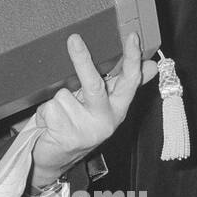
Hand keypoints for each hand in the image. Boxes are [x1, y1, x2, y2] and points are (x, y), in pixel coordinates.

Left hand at [29, 32, 156, 187]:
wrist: (55, 159)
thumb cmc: (78, 125)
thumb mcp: (102, 106)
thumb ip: (122, 85)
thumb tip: (152, 65)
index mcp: (116, 110)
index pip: (129, 82)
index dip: (132, 59)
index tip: (131, 36)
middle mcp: (105, 120)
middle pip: (94, 85)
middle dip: (82, 60)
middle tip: (74, 38)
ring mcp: (86, 129)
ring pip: (63, 95)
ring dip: (55, 102)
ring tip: (59, 116)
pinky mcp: (66, 136)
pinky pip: (49, 108)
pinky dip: (44, 113)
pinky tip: (50, 126)